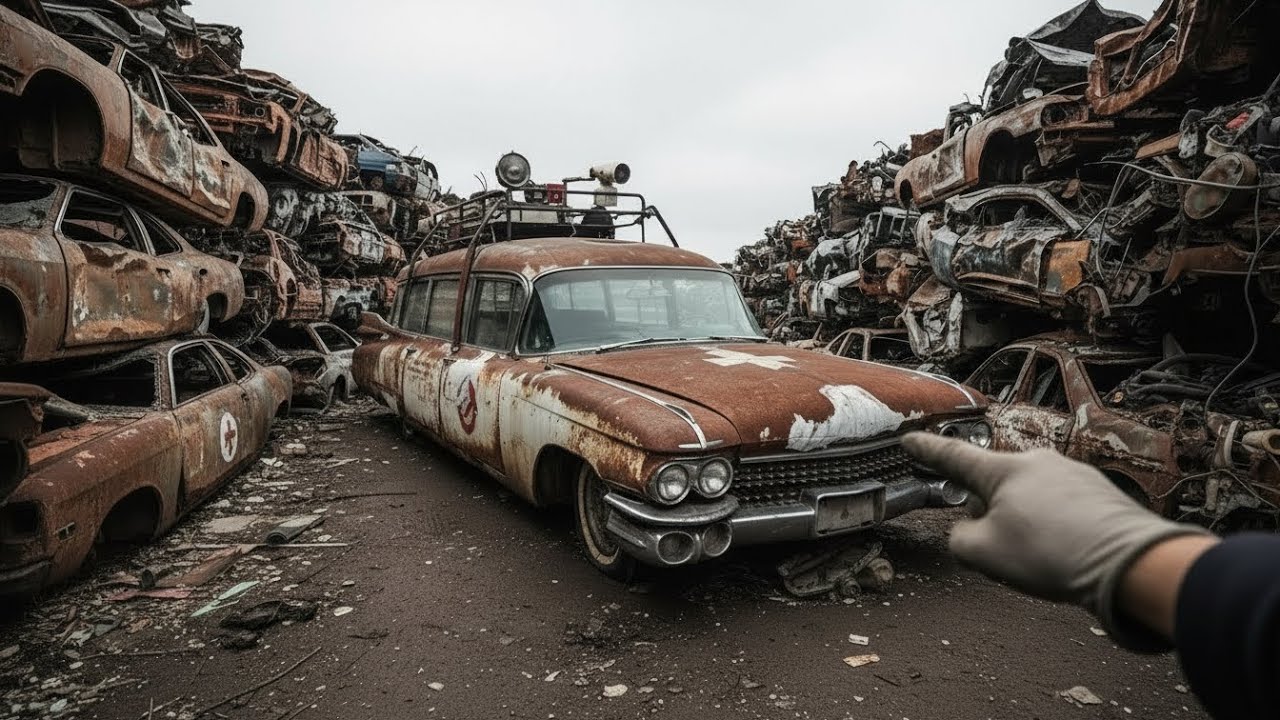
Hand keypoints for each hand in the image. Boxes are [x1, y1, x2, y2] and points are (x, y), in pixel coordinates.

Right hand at [901, 432, 1211, 648]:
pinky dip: (1058, 528)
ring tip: (1044, 556)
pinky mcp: (1100, 491)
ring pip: (1032, 498)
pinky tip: (1068, 552)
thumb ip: (959, 539)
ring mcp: (1072, 473)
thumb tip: (970, 530)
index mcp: (1002, 471)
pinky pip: (1064, 507)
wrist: (1127, 562)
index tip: (911, 439)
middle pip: (997, 486)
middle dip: (993, 513)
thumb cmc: (1052, 554)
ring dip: (1028, 523)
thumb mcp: (983, 554)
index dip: (927, 450)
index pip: (953, 456)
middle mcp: (1037, 462)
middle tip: (1005, 547)